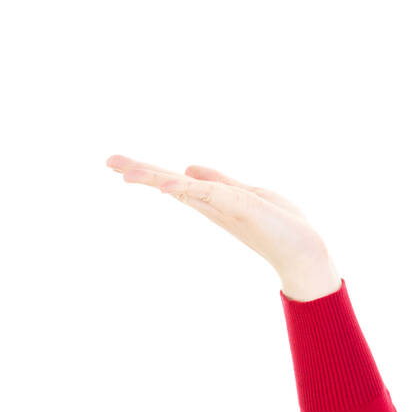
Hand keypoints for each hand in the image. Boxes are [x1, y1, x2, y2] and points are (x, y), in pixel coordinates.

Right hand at [105, 155, 333, 285]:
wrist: (304, 251)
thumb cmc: (281, 225)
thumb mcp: (247, 194)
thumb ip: (219, 181)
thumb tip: (189, 168)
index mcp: (213, 199)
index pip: (175, 182)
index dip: (149, 172)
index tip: (118, 166)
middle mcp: (212, 205)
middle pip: (169, 184)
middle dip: (140, 172)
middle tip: (107, 161)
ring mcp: (222, 207)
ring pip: (180, 187)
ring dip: (152, 176)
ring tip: (121, 169)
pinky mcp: (236, 207)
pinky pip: (206, 192)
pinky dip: (185, 187)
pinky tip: (165, 183)